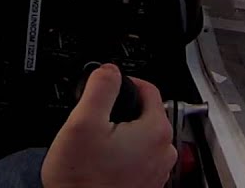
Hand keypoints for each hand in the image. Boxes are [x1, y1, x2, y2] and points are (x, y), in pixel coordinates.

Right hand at [42, 64, 175, 187]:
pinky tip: (101, 164)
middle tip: (94, 123)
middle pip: (145, 114)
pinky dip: (122, 156)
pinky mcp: (147, 187)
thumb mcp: (83, 121)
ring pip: (140, 137)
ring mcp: (157, 173)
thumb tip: (110, 69)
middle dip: (121, 112)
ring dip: (121, 136)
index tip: (106, 88)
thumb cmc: (80, 180)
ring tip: (96, 147)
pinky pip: (137, 160)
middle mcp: (164, 152)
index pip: (149, 88)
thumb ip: (101, 86)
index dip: (124, 83)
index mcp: (155, 130)